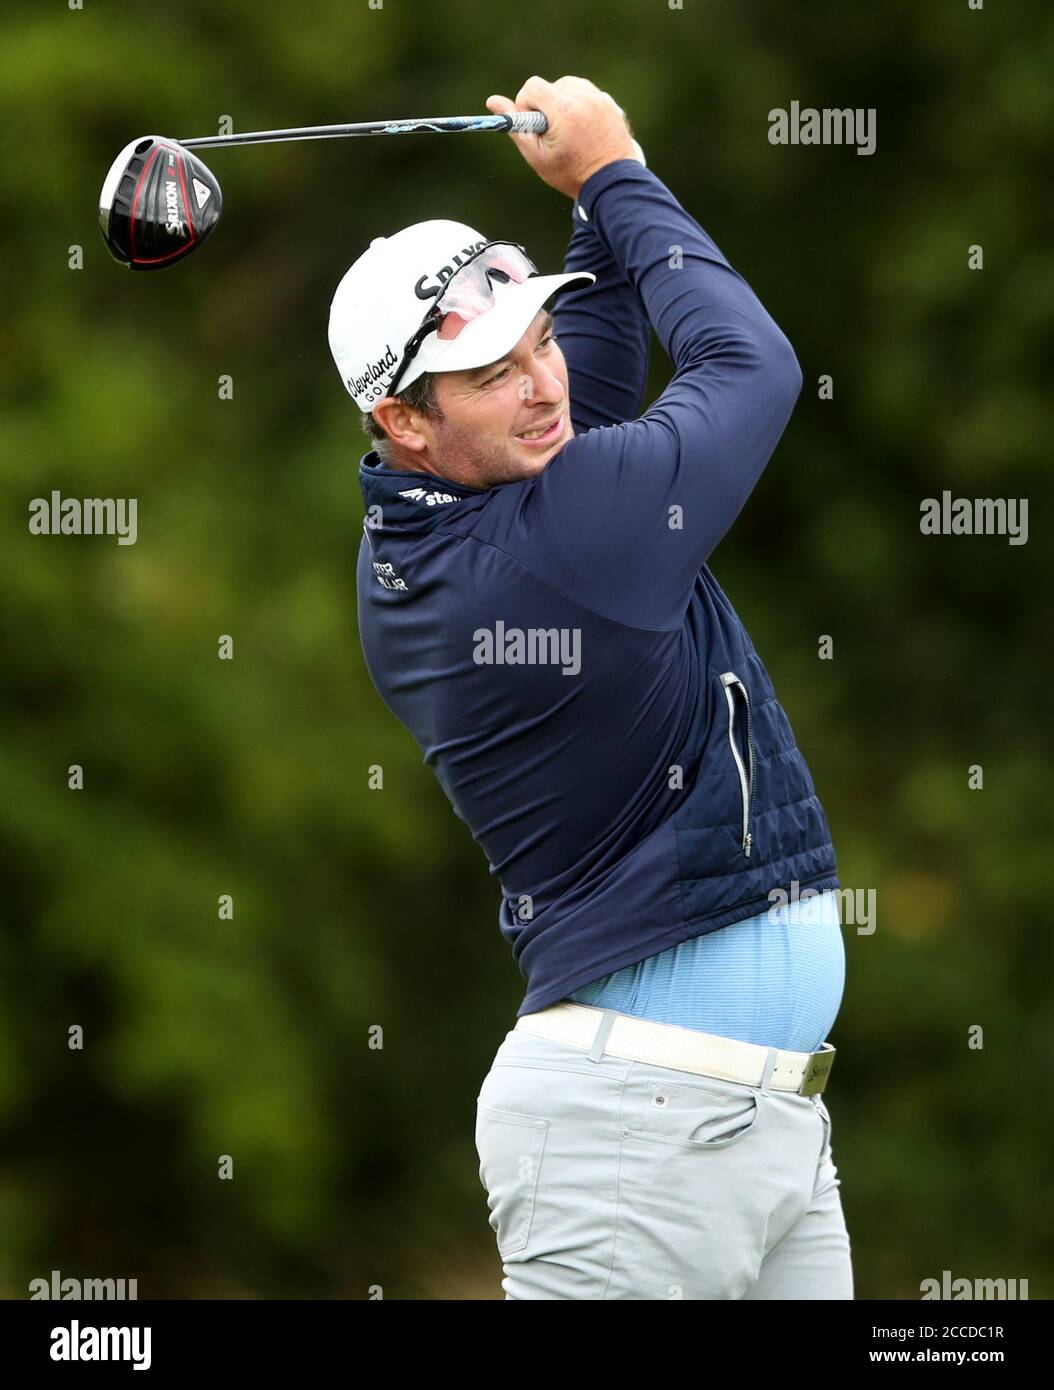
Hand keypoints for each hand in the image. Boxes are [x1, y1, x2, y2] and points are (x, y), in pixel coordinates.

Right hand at [485, 75, 640, 199]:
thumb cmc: (571, 173)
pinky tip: (583, 130)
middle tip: (554, 134)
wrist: (612, 183)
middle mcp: (582, 96)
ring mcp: (599, 98)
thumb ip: (515, 126)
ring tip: (569, 132)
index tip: (536, 126)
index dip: (527, 105)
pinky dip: (579, 106)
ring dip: (562, 104)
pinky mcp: (608, 102)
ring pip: (568, 87)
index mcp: (563, 109)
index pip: (532, 86)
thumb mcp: (537, 155)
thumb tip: (492, 101)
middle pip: (550, 86)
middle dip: (546, 106)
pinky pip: (585, 94)